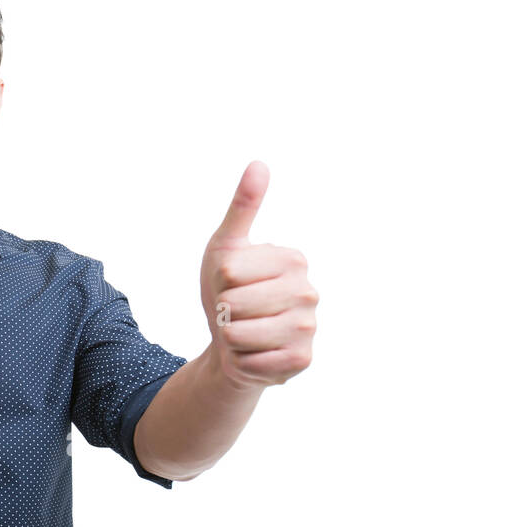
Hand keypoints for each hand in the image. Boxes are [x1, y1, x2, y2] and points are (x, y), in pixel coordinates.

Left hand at [199, 161, 318, 389]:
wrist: (232, 342)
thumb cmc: (228, 291)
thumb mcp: (226, 249)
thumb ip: (242, 208)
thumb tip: (259, 164)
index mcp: (292, 259)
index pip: (229, 272)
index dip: (218, 282)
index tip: (232, 285)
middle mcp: (309, 291)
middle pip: (233, 303)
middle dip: (223, 311)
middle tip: (236, 312)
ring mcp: (309, 327)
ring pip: (239, 333)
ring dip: (230, 337)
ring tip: (244, 331)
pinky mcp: (302, 359)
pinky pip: (252, 361)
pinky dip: (242, 361)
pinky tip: (254, 354)